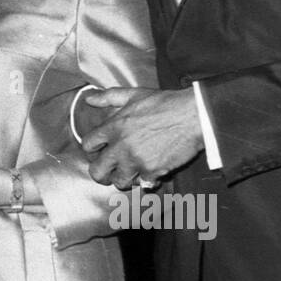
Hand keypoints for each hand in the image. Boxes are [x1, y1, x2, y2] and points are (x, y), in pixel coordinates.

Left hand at [79, 88, 203, 188]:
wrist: (192, 116)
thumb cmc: (165, 103)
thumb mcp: (133, 94)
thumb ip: (108, 97)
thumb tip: (89, 98)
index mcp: (113, 127)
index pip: (88, 145)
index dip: (92, 149)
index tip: (100, 150)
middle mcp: (120, 146)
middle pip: (97, 171)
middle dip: (102, 173)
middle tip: (110, 170)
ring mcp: (136, 161)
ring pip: (119, 182)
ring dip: (124, 179)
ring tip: (131, 173)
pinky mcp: (152, 171)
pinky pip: (142, 186)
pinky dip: (146, 182)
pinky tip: (150, 174)